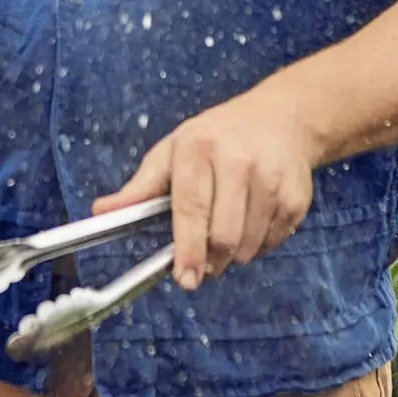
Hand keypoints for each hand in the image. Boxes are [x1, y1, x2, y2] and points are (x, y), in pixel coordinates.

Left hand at [91, 96, 318, 290]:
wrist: (281, 119)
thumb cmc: (215, 138)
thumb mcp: (172, 152)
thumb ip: (140, 188)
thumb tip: (100, 211)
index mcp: (199, 148)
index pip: (191, 207)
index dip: (186, 247)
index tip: (183, 277)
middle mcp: (239, 161)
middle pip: (223, 235)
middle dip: (209, 260)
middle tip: (201, 264)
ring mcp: (272, 179)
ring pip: (248, 246)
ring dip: (233, 255)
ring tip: (225, 232)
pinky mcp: (297, 197)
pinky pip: (272, 242)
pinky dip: (257, 246)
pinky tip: (251, 221)